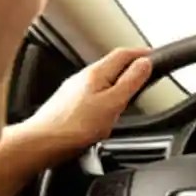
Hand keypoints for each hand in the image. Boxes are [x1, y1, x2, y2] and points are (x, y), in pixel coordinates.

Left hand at [15, 47, 153, 160]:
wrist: (42, 142)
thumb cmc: (74, 127)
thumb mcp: (112, 104)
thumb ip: (130, 82)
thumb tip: (145, 63)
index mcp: (96, 73)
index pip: (123, 53)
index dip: (141, 53)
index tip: (154, 56)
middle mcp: (82, 77)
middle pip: (111, 64)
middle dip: (130, 65)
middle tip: (145, 71)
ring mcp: (73, 90)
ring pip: (102, 79)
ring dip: (118, 79)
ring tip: (130, 88)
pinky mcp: (68, 104)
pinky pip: (93, 92)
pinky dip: (106, 93)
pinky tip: (107, 106)